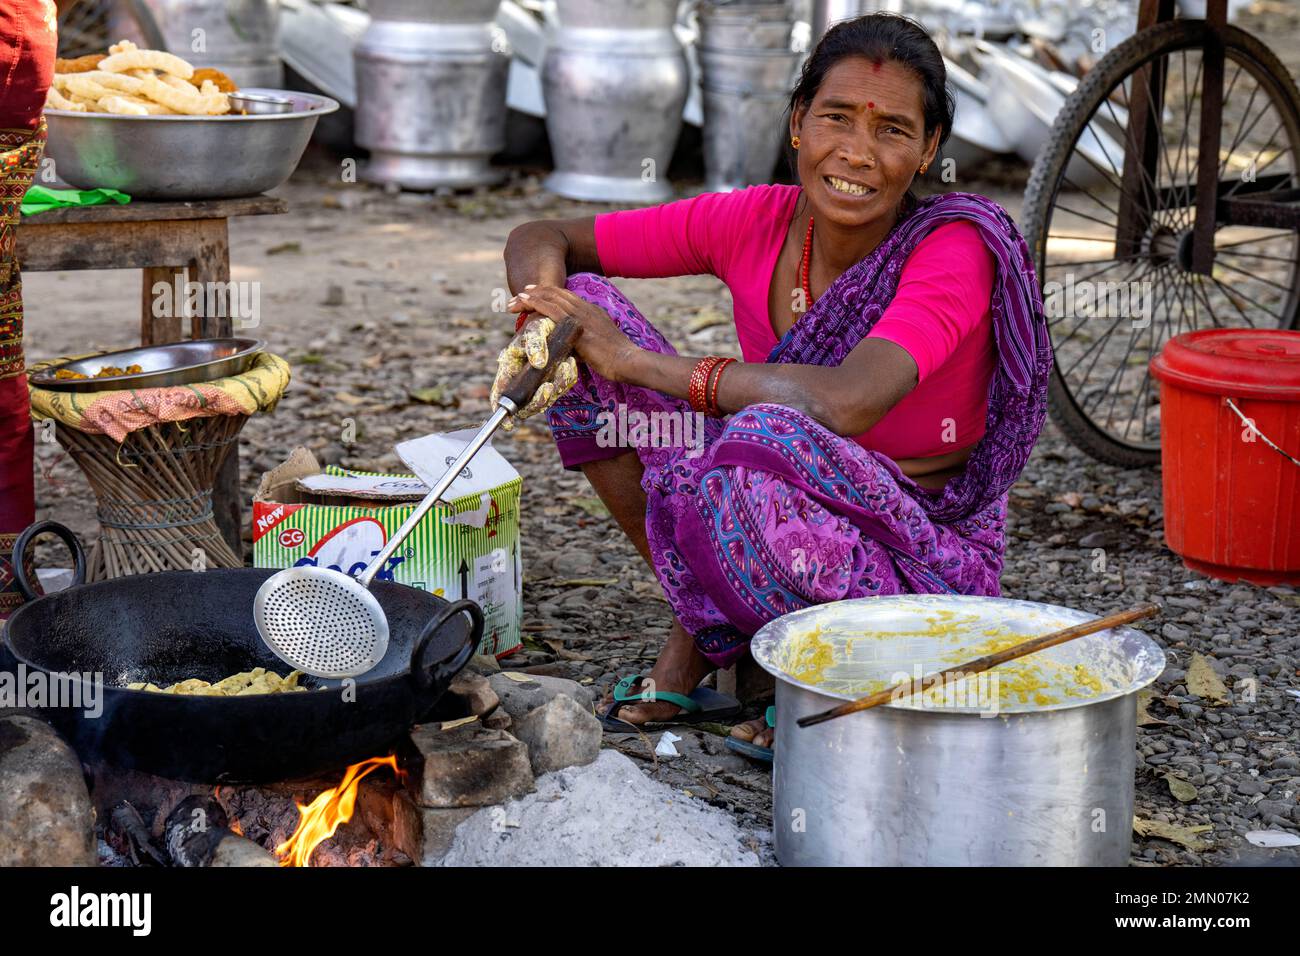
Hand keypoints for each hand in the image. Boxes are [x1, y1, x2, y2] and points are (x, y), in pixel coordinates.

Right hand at [489, 312, 578, 429]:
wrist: (558, 323)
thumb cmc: (540, 325)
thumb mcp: (535, 329)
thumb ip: (534, 343)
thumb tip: (538, 362)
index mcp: (509, 369)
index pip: (500, 395)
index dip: (501, 411)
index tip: (509, 423)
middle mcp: (522, 381)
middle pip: (525, 405)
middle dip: (538, 401)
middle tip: (548, 388)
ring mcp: (538, 383)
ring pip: (546, 398)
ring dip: (557, 386)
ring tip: (565, 366)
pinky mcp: (554, 381)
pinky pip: (561, 387)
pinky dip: (566, 378)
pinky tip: (569, 364)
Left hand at [507, 284, 639, 383]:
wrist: (629, 360)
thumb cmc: (617, 360)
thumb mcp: (597, 348)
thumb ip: (581, 345)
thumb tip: (570, 352)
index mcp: (593, 312)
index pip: (567, 297)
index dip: (549, 294)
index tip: (535, 293)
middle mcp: (586, 309)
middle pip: (557, 294)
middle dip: (537, 292)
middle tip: (521, 293)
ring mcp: (582, 315)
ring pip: (551, 298)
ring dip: (531, 296)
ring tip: (515, 298)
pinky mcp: (577, 325)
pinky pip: (552, 309)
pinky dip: (536, 302)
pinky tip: (525, 301)